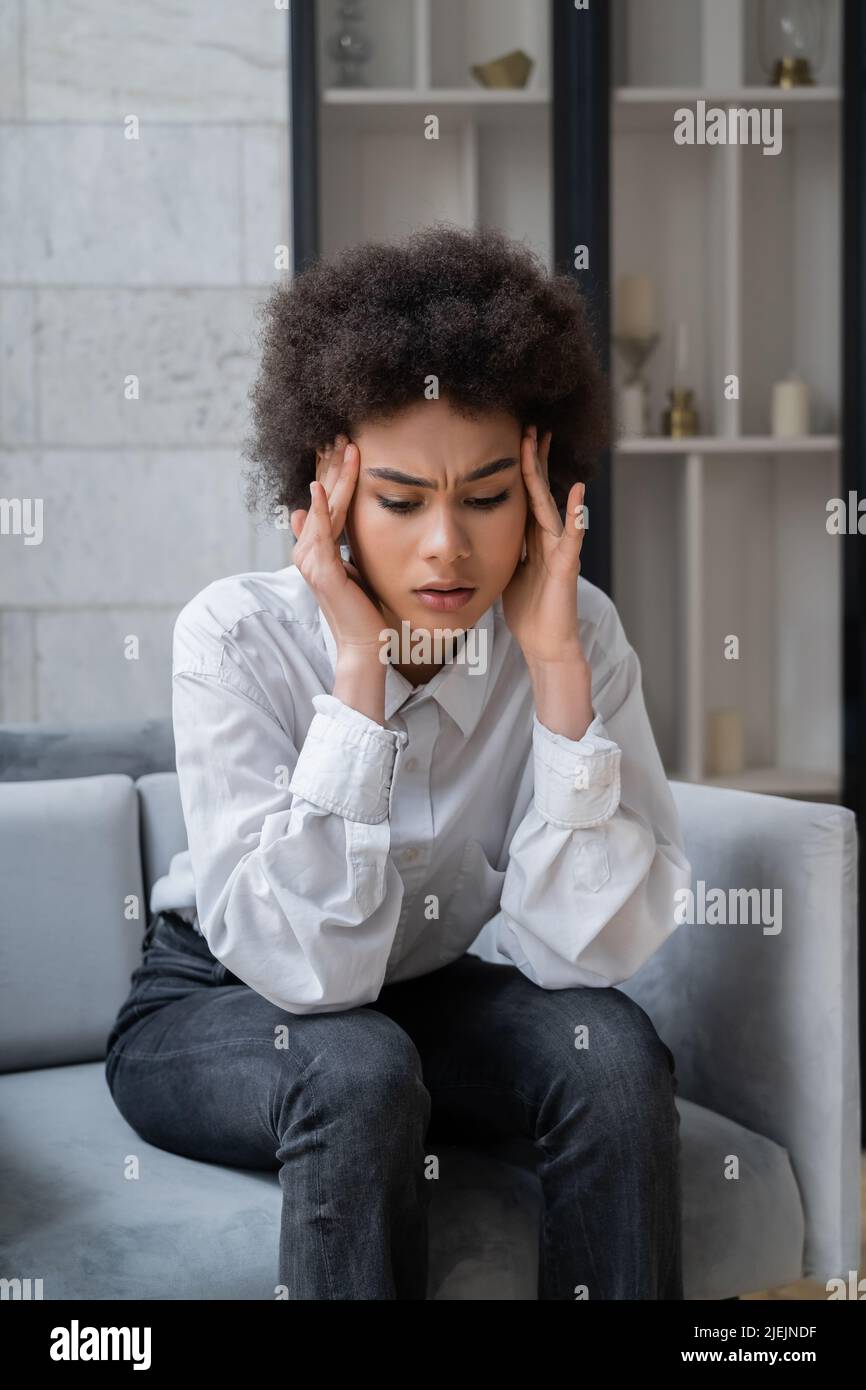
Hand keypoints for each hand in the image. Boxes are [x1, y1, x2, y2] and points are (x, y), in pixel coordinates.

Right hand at [290, 435, 385, 663]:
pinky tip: (322, 488)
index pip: (323, 500)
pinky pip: (322, 535)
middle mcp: (307, 552)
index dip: (329, 471)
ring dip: (330, 477)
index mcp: (315, 548)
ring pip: (323, 510)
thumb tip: (307, 513)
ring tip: (338, 446)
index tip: (340, 442)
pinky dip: (322, 510)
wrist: (366, 642)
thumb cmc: (363, 606)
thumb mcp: (349, 564)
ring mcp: (312, 562)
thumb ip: (333, 540)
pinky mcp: (323, 573)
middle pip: (320, 498)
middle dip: (329, 465)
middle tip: (337, 432)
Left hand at [501, 425, 587, 668]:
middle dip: (533, 457)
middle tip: (529, 423)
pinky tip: (578, 491)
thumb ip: (498, 547)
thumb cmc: (527, 610)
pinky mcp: (566, 567)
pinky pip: (571, 537)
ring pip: (550, 504)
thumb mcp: (504, 570)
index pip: (523, 494)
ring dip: (546, 473)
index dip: (519, 467)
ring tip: (542, 442)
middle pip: (538, 489)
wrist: (545, 643)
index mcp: (530, 537)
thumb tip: (474, 531)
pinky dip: (576, 514)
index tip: (511, 436)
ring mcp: (558, 549)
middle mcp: (547, 537)